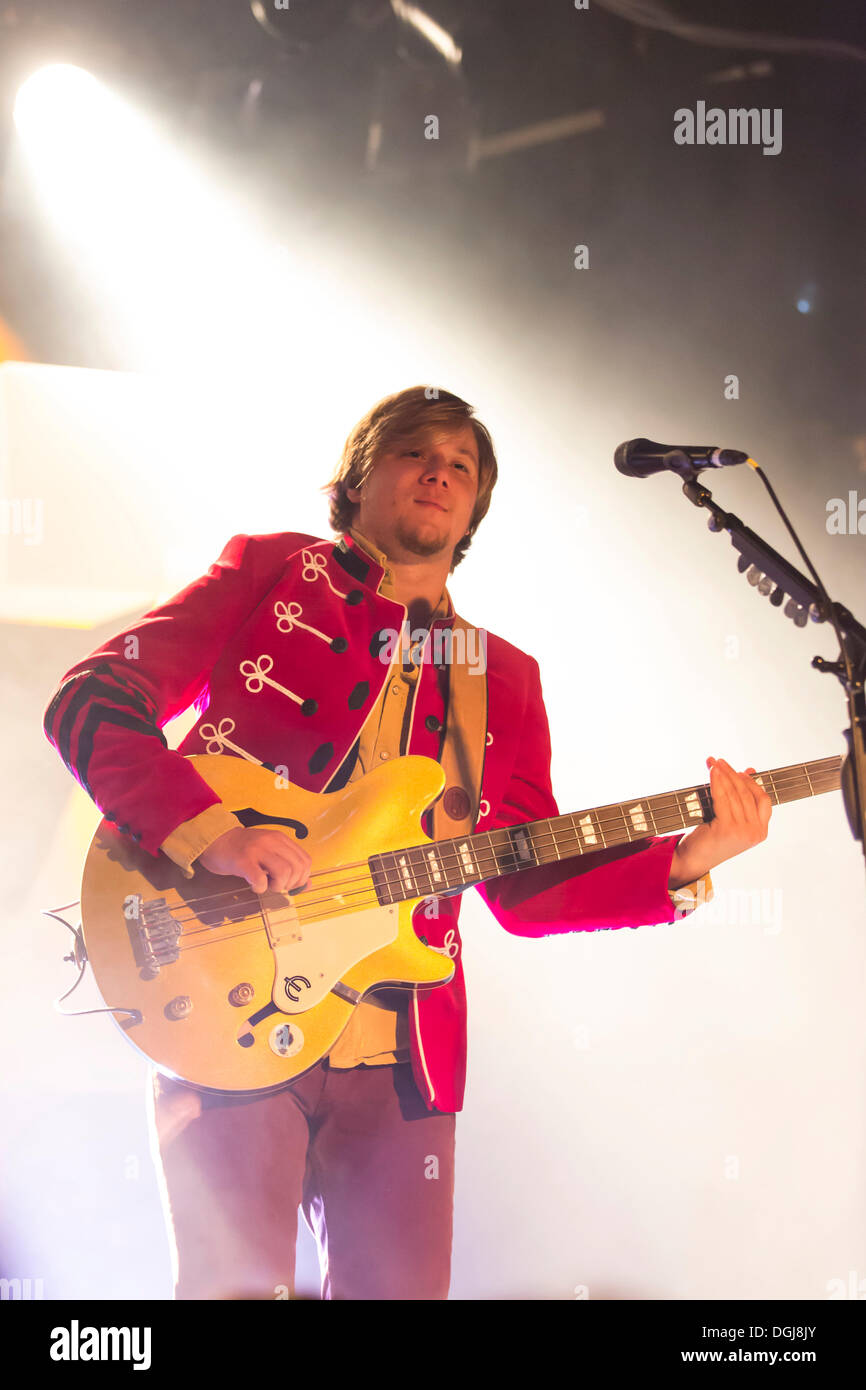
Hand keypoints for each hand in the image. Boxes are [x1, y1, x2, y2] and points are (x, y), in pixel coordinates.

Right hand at [197, 826, 311, 894]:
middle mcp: (271, 841)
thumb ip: (288, 865)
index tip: (290, 883)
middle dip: (291, 884)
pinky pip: (260, 880)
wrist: (215, 840)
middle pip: (297, 868)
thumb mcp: (269, 853)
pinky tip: (254, 885)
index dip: (302, 877)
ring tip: (266, 885)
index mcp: (280, 839)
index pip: (305, 861)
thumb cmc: (242, 850)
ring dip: (277, 886)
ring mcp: (257, 850)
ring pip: (283, 872)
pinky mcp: (243, 861)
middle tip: (277, 885)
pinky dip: (260, 888)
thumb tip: (307, 885)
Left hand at [669, 756, 771, 887]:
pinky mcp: (728, 829)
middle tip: (720, 761)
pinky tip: (712, 772)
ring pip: (735, 794)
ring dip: (723, 774)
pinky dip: (717, 782)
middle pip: (747, 794)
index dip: (751, 782)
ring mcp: (743, 832)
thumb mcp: (730, 818)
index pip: (763, 800)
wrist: (692, 860)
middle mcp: (756, 833)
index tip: (739, 770)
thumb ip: (740, 799)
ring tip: (713, 763)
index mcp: (761, 832)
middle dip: (733, 773)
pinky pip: (722, 798)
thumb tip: (749, 770)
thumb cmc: (709, 839)